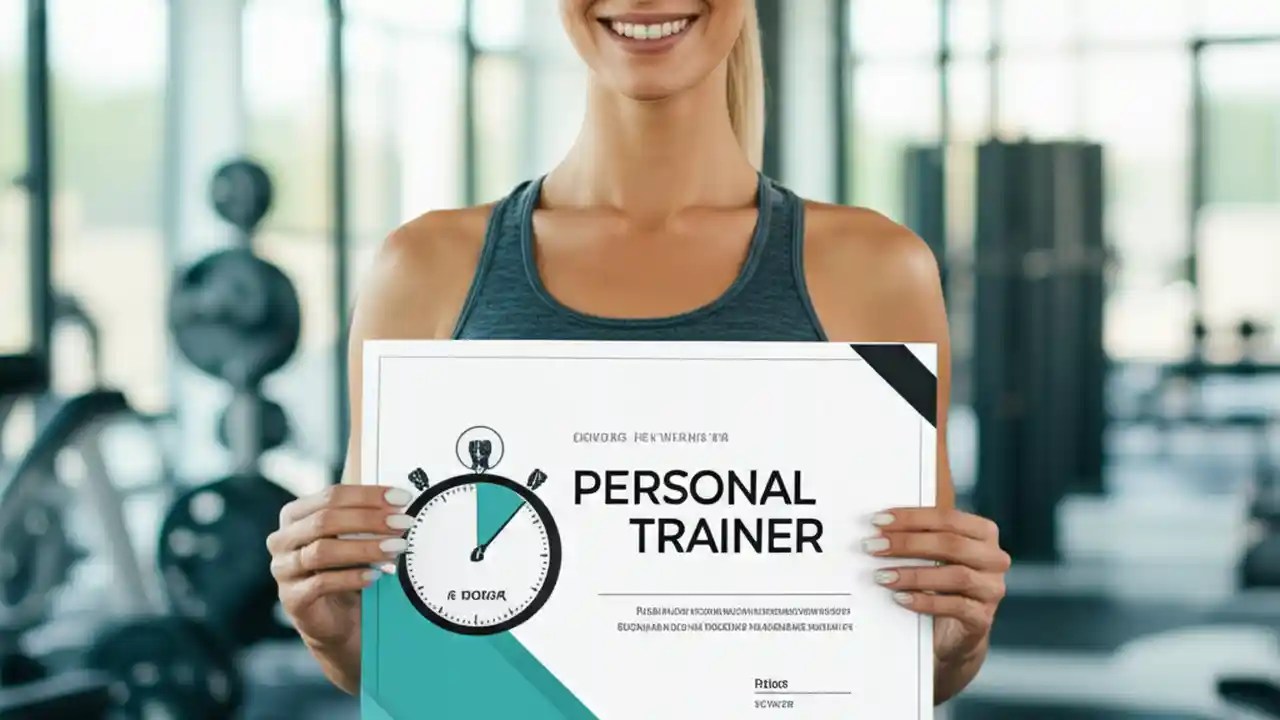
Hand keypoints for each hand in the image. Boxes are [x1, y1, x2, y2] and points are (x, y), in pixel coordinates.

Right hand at [267, 485, 413, 646]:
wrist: (336, 618)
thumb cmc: (345, 568)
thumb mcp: (353, 537)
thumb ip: (365, 517)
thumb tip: (398, 500)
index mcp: (295, 515)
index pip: (331, 495)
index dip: (368, 495)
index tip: (401, 498)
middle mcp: (283, 539)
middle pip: (325, 520)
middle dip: (369, 520)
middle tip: (402, 523)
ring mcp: (284, 569)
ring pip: (323, 551)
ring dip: (364, 548)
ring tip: (395, 548)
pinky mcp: (292, 598)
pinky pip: (321, 583)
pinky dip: (352, 577)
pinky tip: (375, 575)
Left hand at [863, 508, 1009, 663]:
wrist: (952, 632)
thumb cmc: (938, 582)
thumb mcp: (932, 555)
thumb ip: (918, 535)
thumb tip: (880, 524)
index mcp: (983, 533)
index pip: (948, 518)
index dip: (912, 518)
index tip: (878, 521)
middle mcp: (993, 558)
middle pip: (951, 545)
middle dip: (908, 543)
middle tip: (874, 546)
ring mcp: (991, 589)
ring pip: (956, 576)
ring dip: (914, 575)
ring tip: (882, 576)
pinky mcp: (982, 617)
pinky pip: (955, 606)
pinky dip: (925, 601)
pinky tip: (901, 598)